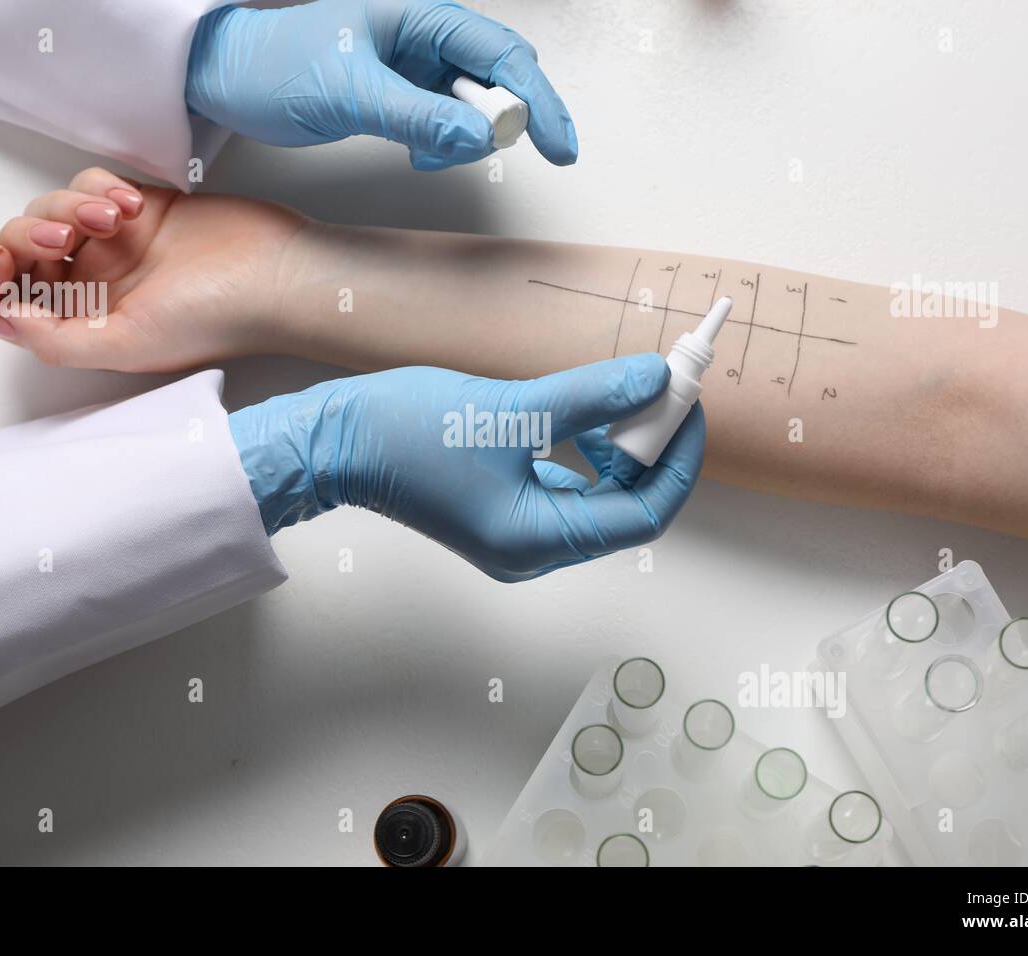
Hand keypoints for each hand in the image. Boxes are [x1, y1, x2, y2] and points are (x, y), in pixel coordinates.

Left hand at [0, 167, 302, 371]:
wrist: (272, 273)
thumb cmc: (212, 319)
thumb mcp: (126, 345)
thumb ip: (56, 341)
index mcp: (84, 325)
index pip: (8, 302)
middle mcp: (92, 285)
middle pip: (21, 250)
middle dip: (28, 237)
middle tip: (64, 239)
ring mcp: (114, 244)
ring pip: (51, 209)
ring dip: (68, 206)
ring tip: (112, 219)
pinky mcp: (138, 206)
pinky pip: (90, 182)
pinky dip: (100, 187)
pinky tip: (133, 207)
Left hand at [185, 1, 577, 170]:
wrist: (231, 80)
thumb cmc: (277, 65)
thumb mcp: (350, 93)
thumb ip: (419, 118)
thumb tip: (481, 139)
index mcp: (421, 14)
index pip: (501, 54)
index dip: (537, 101)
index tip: (560, 145)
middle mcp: (427, 34)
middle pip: (500, 77)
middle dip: (505, 121)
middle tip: (490, 156)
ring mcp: (419, 65)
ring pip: (476, 107)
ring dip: (467, 141)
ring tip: (424, 154)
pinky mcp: (407, 93)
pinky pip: (449, 123)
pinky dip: (445, 147)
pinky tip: (417, 154)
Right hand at [228, 355, 704, 581]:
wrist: (336, 443)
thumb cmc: (406, 433)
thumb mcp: (511, 409)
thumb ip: (592, 396)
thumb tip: (656, 381)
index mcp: (536, 540)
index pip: (643, 515)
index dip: (678, 461)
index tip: (690, 407)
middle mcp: (532, 551)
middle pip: (625, 507)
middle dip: (649, 446)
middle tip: (657, 390)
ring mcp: (517, 536)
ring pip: (599, 496)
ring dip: (619, 447)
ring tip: (612, 397)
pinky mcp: (503, 514)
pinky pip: (568, 488)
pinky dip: (586, 452)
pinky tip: (580, 414)